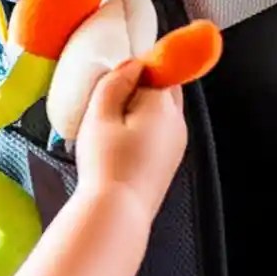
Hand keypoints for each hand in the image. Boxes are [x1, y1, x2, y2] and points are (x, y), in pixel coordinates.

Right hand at [75, 60, 186, 218]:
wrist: (117, 211)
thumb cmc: (106, 165)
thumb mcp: (100, 114)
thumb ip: (115, 82)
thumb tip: (131, 65)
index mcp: (162, 105)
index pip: (159, 68)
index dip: (137, 67)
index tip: (118, 73)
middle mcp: (177, 122)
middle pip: (165, 88)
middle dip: (142, 86)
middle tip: (112, 97)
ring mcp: (177, 143)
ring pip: (163, 112)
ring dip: (142, 109)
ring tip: (111, 124)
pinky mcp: (170, 161)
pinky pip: (160, 133)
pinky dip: (144, 130)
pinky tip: (120, 143)